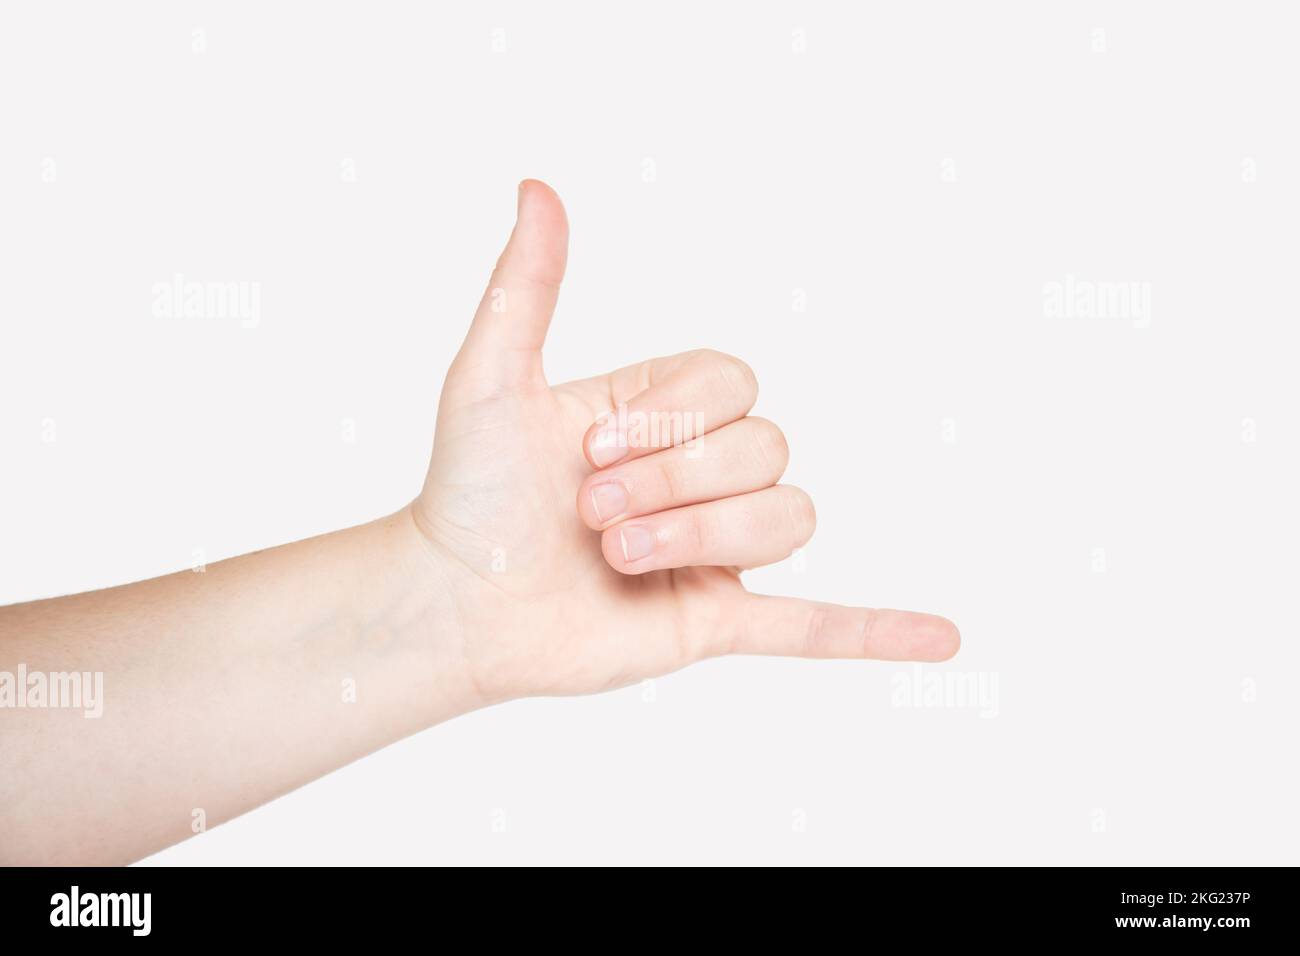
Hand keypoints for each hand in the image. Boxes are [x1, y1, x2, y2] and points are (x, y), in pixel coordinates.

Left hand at [410, 180, 958, 703]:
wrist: (449, 603)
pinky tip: (944, 636)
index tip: (588, 446)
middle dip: (675, 480)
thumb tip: (538, 186)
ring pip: (787, 520)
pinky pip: (811, 624)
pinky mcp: (713, 619)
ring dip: (702, 535)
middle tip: (591, 511)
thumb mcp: (494, 378)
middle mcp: (700, 476)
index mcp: (664, 414)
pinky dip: (876, 630)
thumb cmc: (467, 492)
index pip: (734, 385)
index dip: (675, 414)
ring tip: (618, 555)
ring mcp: (713, 549)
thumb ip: (528, 288)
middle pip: (765, 450)